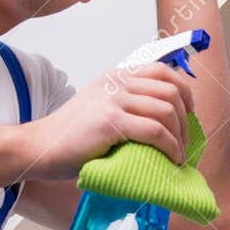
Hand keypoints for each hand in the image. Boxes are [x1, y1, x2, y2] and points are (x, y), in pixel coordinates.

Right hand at [15, 62, 195, 181]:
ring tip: (178, 154)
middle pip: (171, 91)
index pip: (162, 70)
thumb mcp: (99, 106)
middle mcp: (116, 83)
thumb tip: (162, 117)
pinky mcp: (111, 122)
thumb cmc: (70, 136)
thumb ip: (125, 103)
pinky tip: (171, 159)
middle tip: (185, 140)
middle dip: (185, 118)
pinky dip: (170, 147)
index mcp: (115, 76)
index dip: (184, 90)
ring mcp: (113, 100)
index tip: (189, 111)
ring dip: (180, 136)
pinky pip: (155, 131)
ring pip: (166, 110)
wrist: (41, 147)